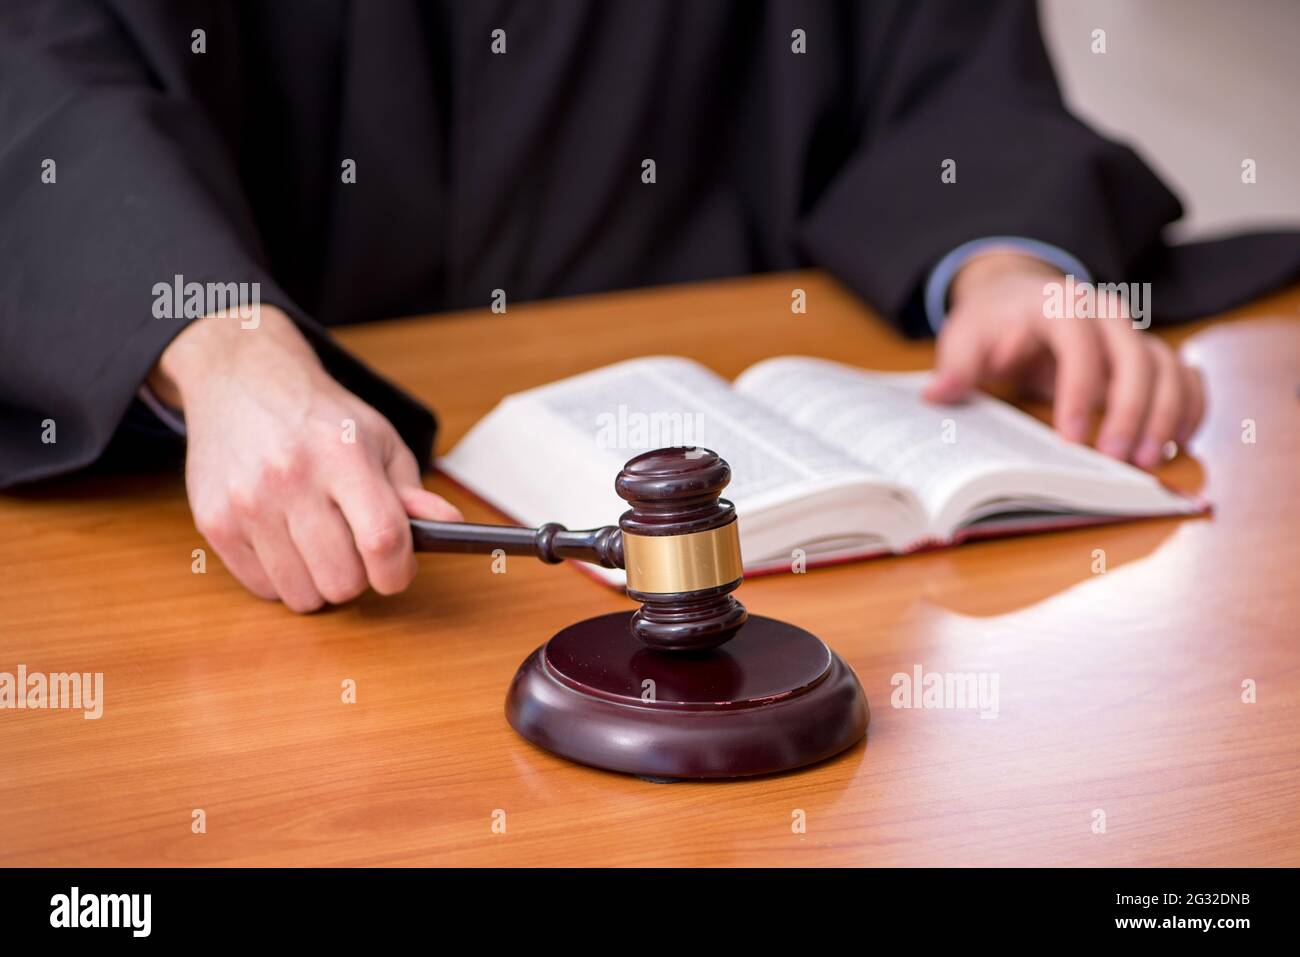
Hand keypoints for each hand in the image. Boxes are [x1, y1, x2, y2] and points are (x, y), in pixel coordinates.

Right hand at [149, 305, 461, 610]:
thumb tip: (448, 525)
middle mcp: (290, 479)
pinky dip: (282, 579)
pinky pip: (262, 589)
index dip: (398, 571)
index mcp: (342, 455)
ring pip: (302, 595)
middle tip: (355, 551)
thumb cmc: (320, 417)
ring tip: (320, 545)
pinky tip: (285, 542)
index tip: (398, 571)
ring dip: (320, 582)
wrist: (242, 381)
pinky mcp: (214, 522)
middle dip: (360, 577)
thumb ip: (411, 490)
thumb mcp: (379, 439)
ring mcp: (247, 504)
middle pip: (342, 579)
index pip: (382, 540)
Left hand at [923, 251, 1204, 468]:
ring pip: (1168, 368)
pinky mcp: (1148, 353)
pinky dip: (1188, 409)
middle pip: (1136, 358)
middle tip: (1116, 461)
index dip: (1080, 391)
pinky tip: (1174, 445)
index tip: (1070, 437)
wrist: (1018, 295)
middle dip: (1132, 412)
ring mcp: (1133, 333)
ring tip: (1146, 461)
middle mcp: (1106, 314)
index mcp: (1060, 305)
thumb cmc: (991, 321)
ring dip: (1166, 416)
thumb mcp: (963, 336)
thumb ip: (956, 365)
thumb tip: (937, 395)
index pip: (1079, 345)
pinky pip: (1184, 377)